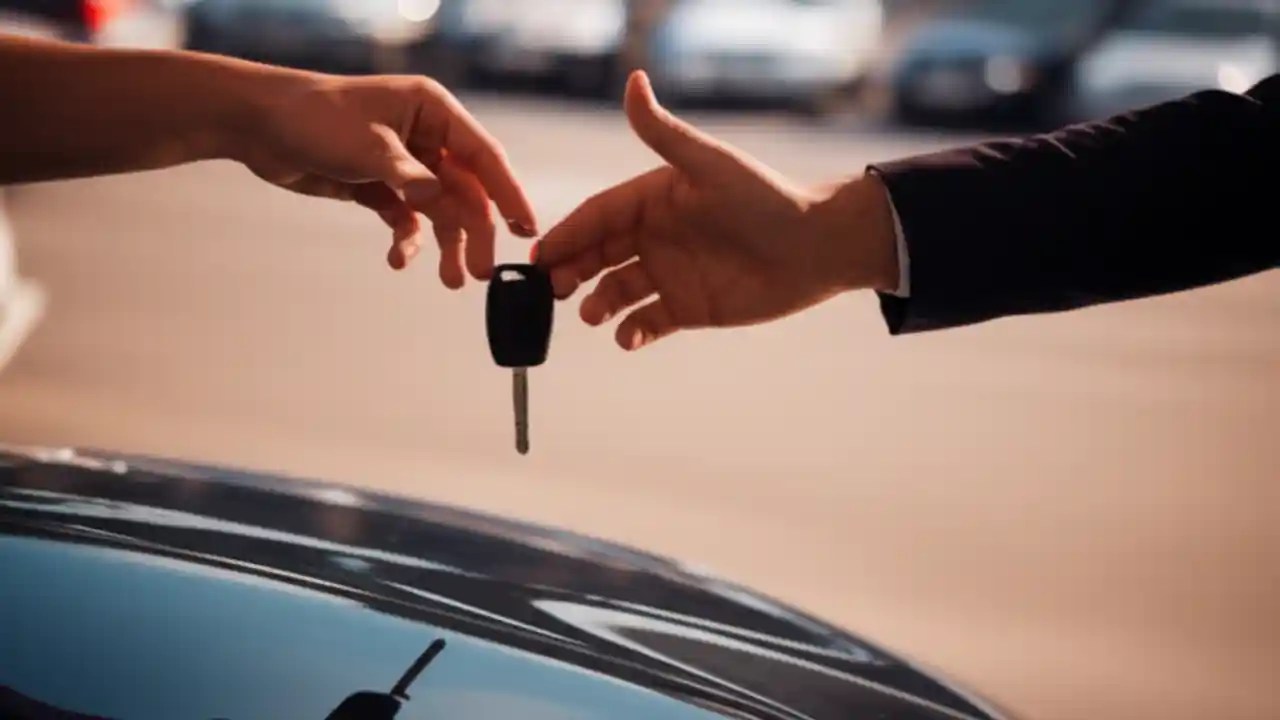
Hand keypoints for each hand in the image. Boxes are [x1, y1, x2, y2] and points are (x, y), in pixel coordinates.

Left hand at [234, 71, 537, 287]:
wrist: (257, 125)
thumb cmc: (312, 118)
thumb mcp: (368, 148)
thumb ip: (411, 179)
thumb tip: (444, 204)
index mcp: (433, 109)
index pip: (484, 155)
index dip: (508, 194)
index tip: (525, 231)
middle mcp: (426, 134)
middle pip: (465, 190)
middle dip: (472, 232)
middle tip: (479, 272)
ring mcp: (405, 162)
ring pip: (440, 209)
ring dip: (445, 244)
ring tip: (450, 280)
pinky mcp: (381, 185)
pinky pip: (407, 219)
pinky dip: (406, 241)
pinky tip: (397, 260)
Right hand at [534, 71, 899, 350]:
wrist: (818, 247)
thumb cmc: (766, 199)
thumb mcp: (710, 165)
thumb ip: (664, 134)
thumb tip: (633, 80)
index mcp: (654, 199)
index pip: (597, 215)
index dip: (566, 234)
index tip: (538, 255)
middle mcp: (656, 235)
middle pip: (597, 254)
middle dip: (570, 271)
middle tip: (553, 290)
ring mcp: (670, 273)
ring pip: (616, 290)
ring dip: (597, 302)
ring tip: (590, 314)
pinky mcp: (689, 308)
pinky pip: (648, 322)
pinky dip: (631, 332)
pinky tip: (626, 337)